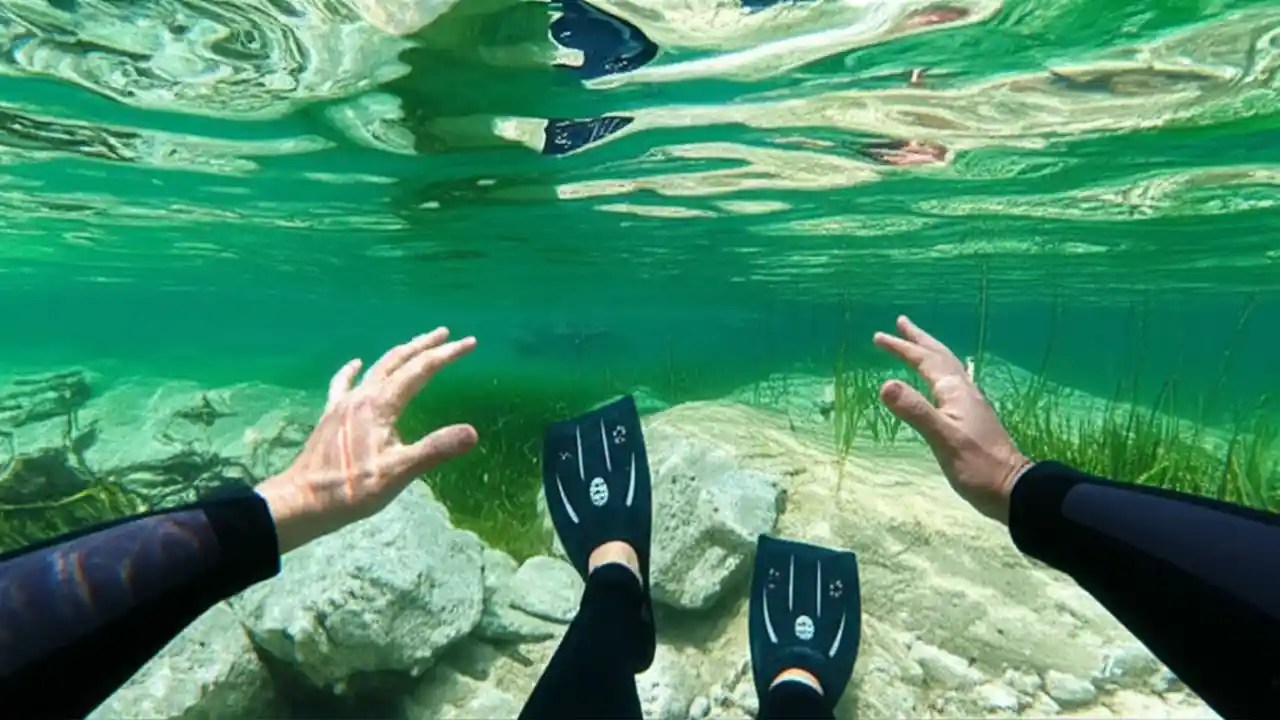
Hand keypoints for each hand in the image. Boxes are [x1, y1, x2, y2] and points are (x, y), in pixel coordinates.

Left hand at [255, 327, 478, 552]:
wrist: (302, 500)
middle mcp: (362, 396)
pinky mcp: (331, 415)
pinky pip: (344, 383)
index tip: (470, 343)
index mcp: (381, 405)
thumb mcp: (398, 473)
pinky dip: (354, 370)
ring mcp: (344, 404)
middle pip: (398, 361)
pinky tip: (356, 364)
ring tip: (414, 345)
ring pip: (376, 368)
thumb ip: (434, 450)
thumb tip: (472, 432)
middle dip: (424, 346)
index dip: (447, 354)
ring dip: (399, 354)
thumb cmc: (350, 489)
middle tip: (446, 334)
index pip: (421, 370)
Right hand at [873, 316, 1030, 523]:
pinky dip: (938, 372)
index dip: (903, 348)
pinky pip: (951, 382)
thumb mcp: (942, 439)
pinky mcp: (972, 417)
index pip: (925, 361)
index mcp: (956, 392)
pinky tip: (938, 381)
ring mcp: (970, 404)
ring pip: (948, 368)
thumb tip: (885, 384)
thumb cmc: (977, 465)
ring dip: (930, 352)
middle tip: (901, 323)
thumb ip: (915, 411)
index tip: (879, 337)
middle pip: (940, 357)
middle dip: (919, 340)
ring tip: (918, 344)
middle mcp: (964, 392)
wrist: (1011, 488)